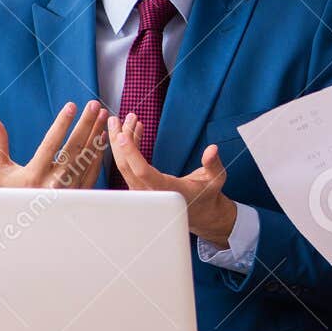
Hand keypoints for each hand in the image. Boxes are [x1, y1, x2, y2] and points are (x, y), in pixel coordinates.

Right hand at [0, 100, 109, 189]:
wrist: (26, 222)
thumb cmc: (11, 192)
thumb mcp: (0, 170)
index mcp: (34, 176)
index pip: (51, 144)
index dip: (62, 124)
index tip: (71, 106)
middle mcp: (54, 183)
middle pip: (74, 148)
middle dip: (86, 124)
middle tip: (94, 105)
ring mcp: (70, 190)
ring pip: (87, 158)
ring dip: (96, 134)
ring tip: (102, 114)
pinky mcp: (80, 194)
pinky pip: (93, 170)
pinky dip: (99, 152)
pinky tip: (102, 136)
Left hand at [107, 113, 238, 243]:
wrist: (199, 211)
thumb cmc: (207, 193)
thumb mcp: (216, 179)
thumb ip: (213, 164)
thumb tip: (212, 149)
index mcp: (169, 191)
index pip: (144, 172)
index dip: (132, 154)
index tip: (123, 135)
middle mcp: (151, 193)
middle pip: (127, 166)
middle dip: (119, 141)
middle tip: (116, 119)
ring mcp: (142, 191)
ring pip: (124, 165)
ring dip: (121, 142)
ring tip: (124, 120)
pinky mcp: (139, 187)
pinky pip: (129, 166)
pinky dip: (129, 147)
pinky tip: (135, 129)